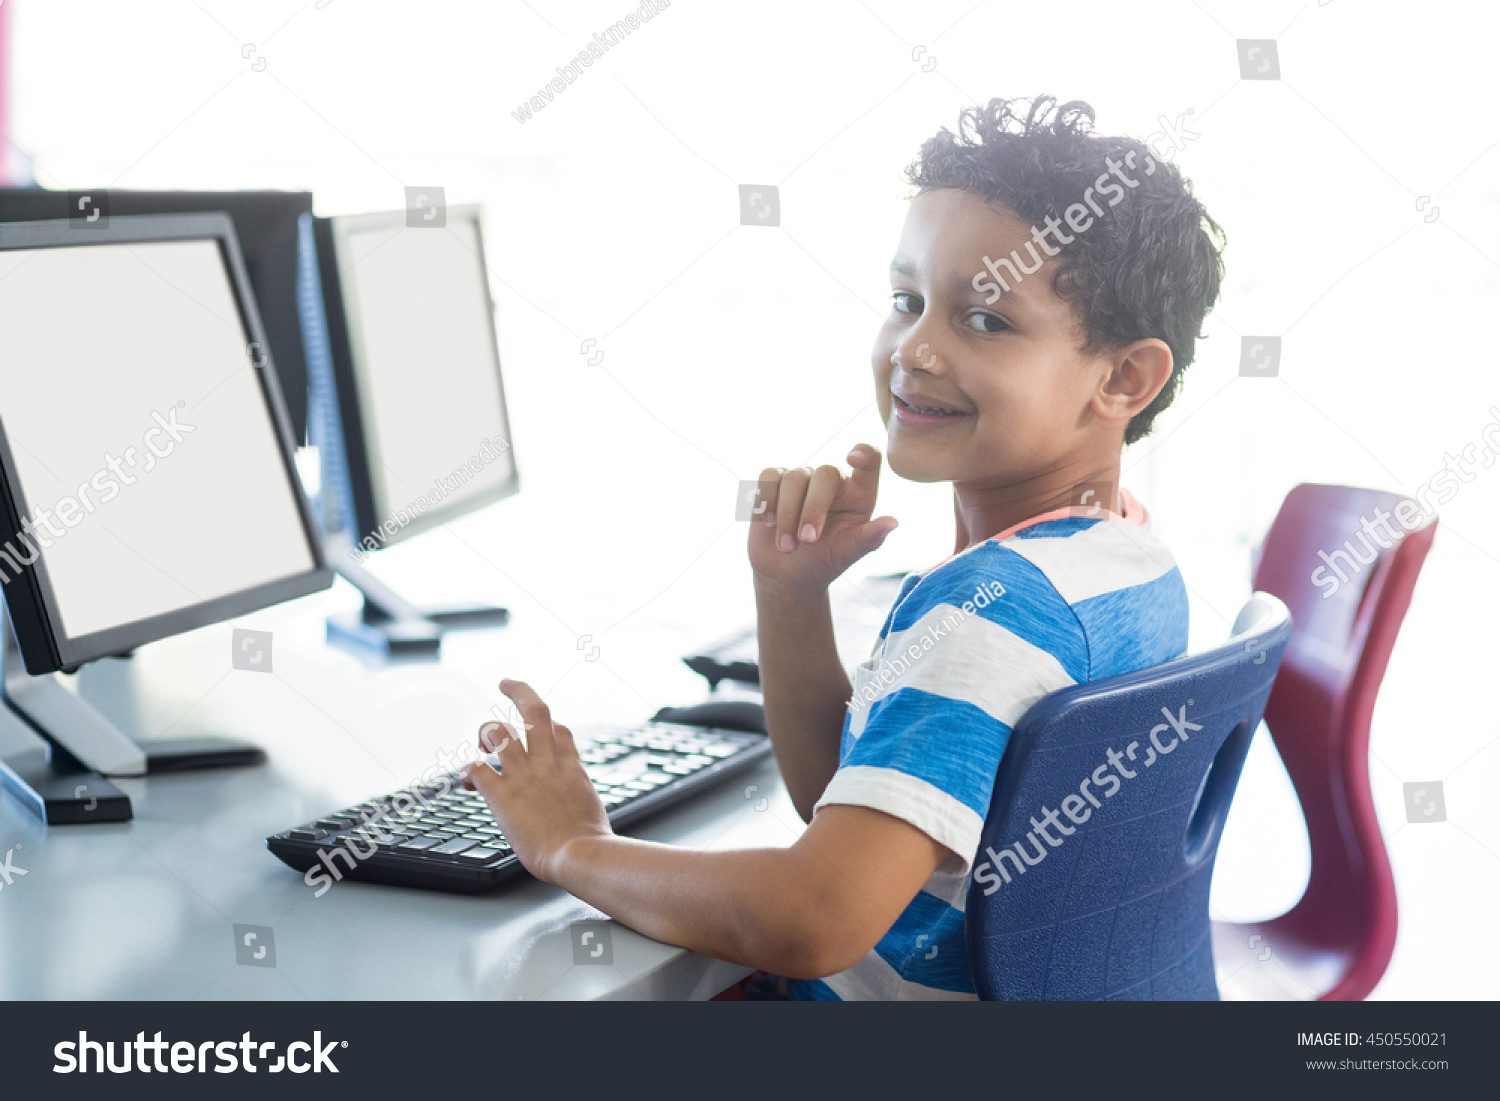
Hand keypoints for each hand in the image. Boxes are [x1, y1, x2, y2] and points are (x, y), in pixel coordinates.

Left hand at [461, 679, 611, 881]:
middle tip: (505, 683)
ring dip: (485, 733)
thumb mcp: (591, 807)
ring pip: (497, 731)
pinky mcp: (502, 794)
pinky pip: (476, 767)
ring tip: (482, 746)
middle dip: (518, 690)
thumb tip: (580, 811)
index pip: (559, 729)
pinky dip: (469, 772)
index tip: (537, 728)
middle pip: (534, 710)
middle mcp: (547, 763)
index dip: (546, 724)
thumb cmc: (589, 843)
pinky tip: (469, 783)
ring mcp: (524, 775)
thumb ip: (578, 797)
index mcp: (571, 767)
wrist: (581, 854)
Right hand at [747, 443, 897, 596]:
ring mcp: (802, 480)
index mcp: (858, 493)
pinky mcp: (775, 483)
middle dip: (813, 508)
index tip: (853, 458)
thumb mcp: (847, 554)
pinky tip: (769, 524)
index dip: (864, 454)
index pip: (869, 461)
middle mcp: (831, 481)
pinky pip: (768, 477)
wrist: (786, 574)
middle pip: (825, 473)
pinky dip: (767, 500)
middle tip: (808, 540)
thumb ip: (868, 538)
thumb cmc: (824, 562)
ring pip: (793, 478)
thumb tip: (893, 523)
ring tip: (787, 547)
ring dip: (787, 516)